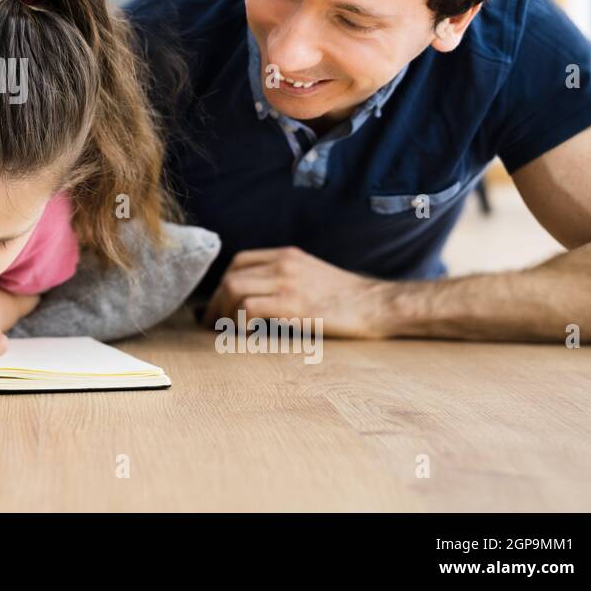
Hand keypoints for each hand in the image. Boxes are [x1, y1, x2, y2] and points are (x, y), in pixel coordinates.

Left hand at [204, 246, 394, 338]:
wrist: (379, 306)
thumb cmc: (348, 298)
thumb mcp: (313, 275)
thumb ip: (286, 278)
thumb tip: (255, 299)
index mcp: (287, 255)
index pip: (240, 261)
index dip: (223, 283)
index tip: (219, 303)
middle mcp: (284, 264)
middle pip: (231, 276)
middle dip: (216, 302)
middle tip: (212, 324)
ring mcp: (288, 283)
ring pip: (234, 289)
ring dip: (222, 313)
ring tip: (223, 332)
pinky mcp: (293, 306)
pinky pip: (249, 308)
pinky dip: (239, 322)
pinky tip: (245, 334)